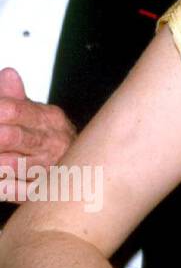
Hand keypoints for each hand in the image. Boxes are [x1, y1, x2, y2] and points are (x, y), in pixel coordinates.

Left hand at [0, 68, 76, 200]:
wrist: (86, 177)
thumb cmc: (52, 145)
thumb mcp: (37, 117)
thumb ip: (17, 98)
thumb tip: (8, 74)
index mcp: (50, 120)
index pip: (14, 109)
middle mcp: (51, 143)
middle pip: (12, 136)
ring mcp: (47, 169)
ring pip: (10, 165)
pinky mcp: (41, 194)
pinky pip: (13, 191)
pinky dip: (2, 186)